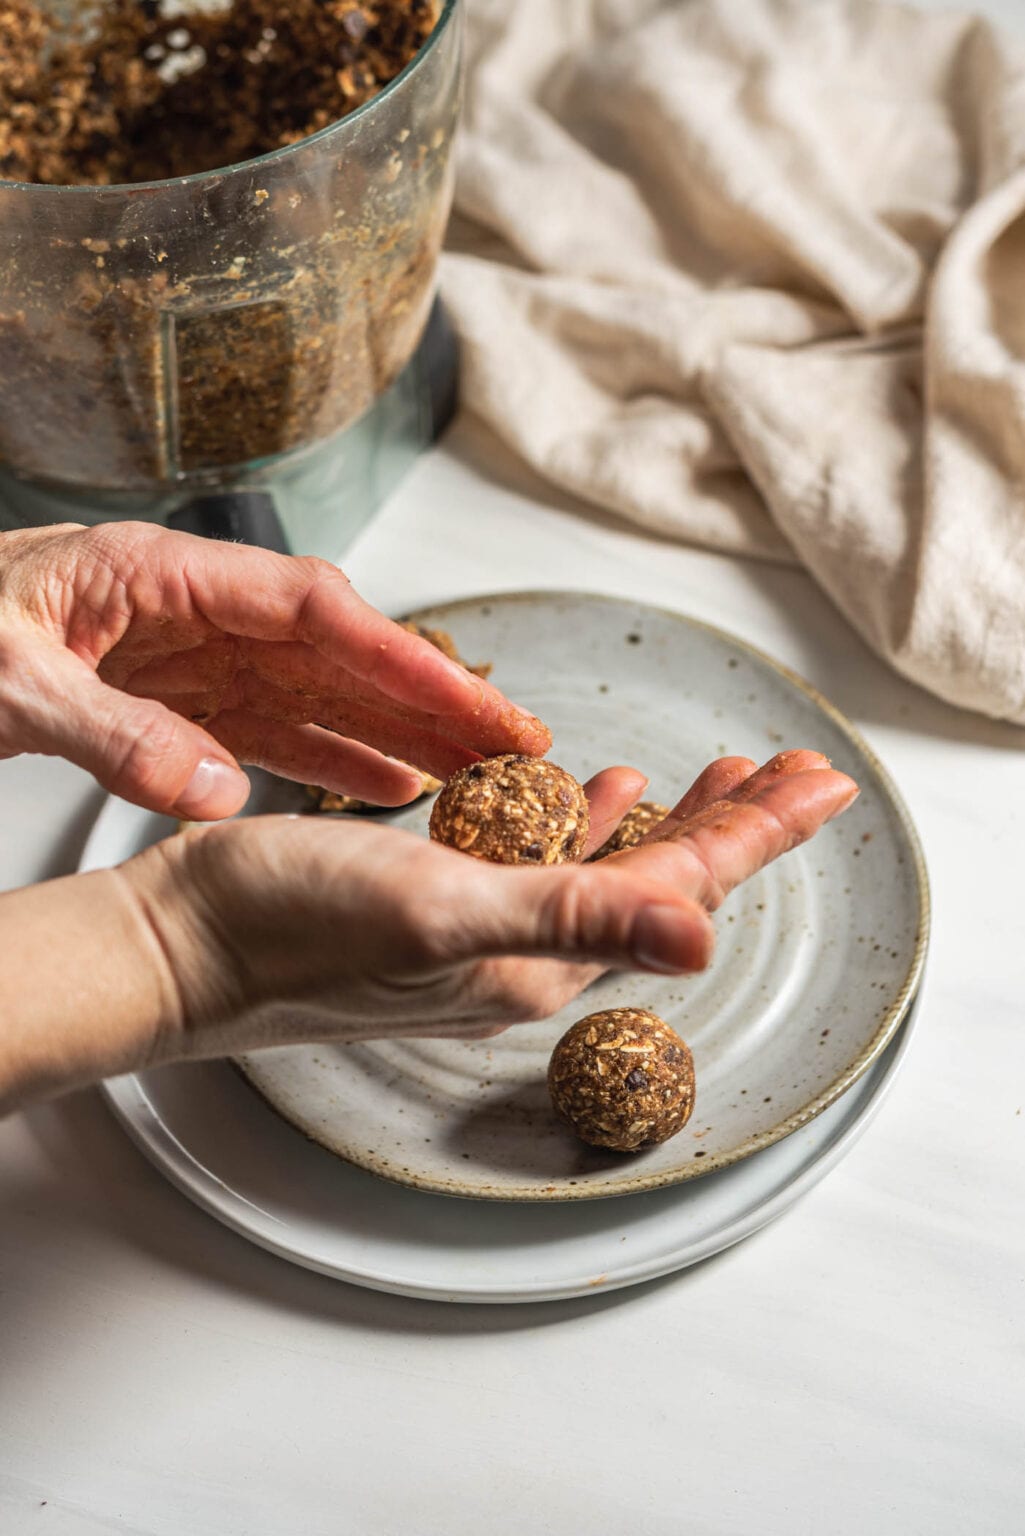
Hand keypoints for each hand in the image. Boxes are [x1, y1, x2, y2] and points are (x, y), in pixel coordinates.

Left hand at [0, 522, 548, 819]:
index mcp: (161, 575)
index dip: (401, 656)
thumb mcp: (6, 682)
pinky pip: (270, 733)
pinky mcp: (173, 703)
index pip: (312, 608)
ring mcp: (188, 659)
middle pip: (340, 653)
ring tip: (475, 779)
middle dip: (431, 700)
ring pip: (319, 696)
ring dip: (398, 736)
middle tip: (515, 750)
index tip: (471, 703)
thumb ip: (115, 736)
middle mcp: (193, 612)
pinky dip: (330, 762)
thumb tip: (216, 792)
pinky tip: (384, 787)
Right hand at [123, 750, 857, 1063]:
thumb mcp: (440, 912)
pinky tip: (591, 791)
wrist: (180, 944)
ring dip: (666, 822)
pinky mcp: (437, 898)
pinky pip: (537, 859)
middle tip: (791, 773)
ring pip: (605, 869)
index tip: (822, 784)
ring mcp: (481, 927)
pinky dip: (581, 823)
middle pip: (660, 881)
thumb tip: (704, 938)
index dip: (757, 833)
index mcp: (542, 955)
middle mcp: (525, 949)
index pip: (683, 889)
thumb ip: (573, 915)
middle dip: (732, 825)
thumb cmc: (290, 929)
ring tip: (716, 779)